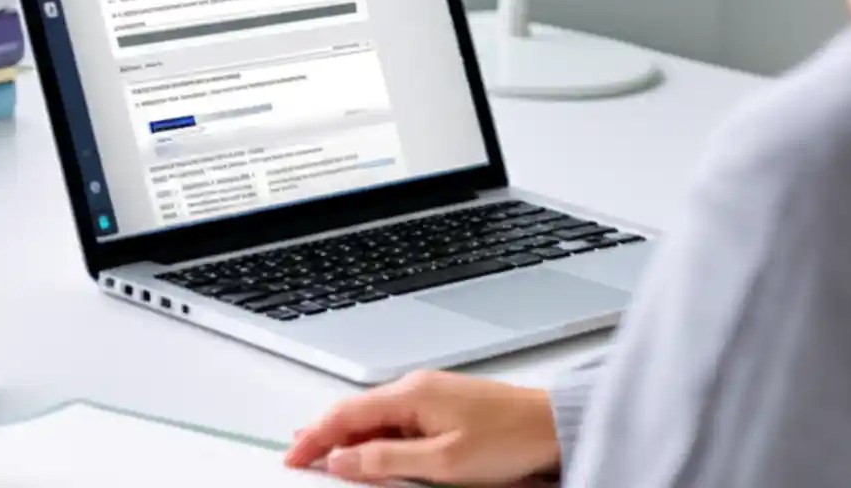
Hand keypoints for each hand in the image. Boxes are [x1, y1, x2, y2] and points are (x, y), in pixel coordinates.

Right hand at [284, 370, 560, 485]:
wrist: (557, 426)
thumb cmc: (509, 439)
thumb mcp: (442, 462)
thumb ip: (386, 460)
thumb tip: (341, 460)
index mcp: (408, 394)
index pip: (343, 415)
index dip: (313, 437)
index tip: (293, 458)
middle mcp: (415, 388)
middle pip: (356, 415)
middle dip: (325, 437)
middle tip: (301, 459)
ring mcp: (430, 396)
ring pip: (376, 420)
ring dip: (352, 441)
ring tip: (330, 461)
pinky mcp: (445, 408)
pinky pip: (399, 423)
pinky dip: (379, 440)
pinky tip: (376, 454)